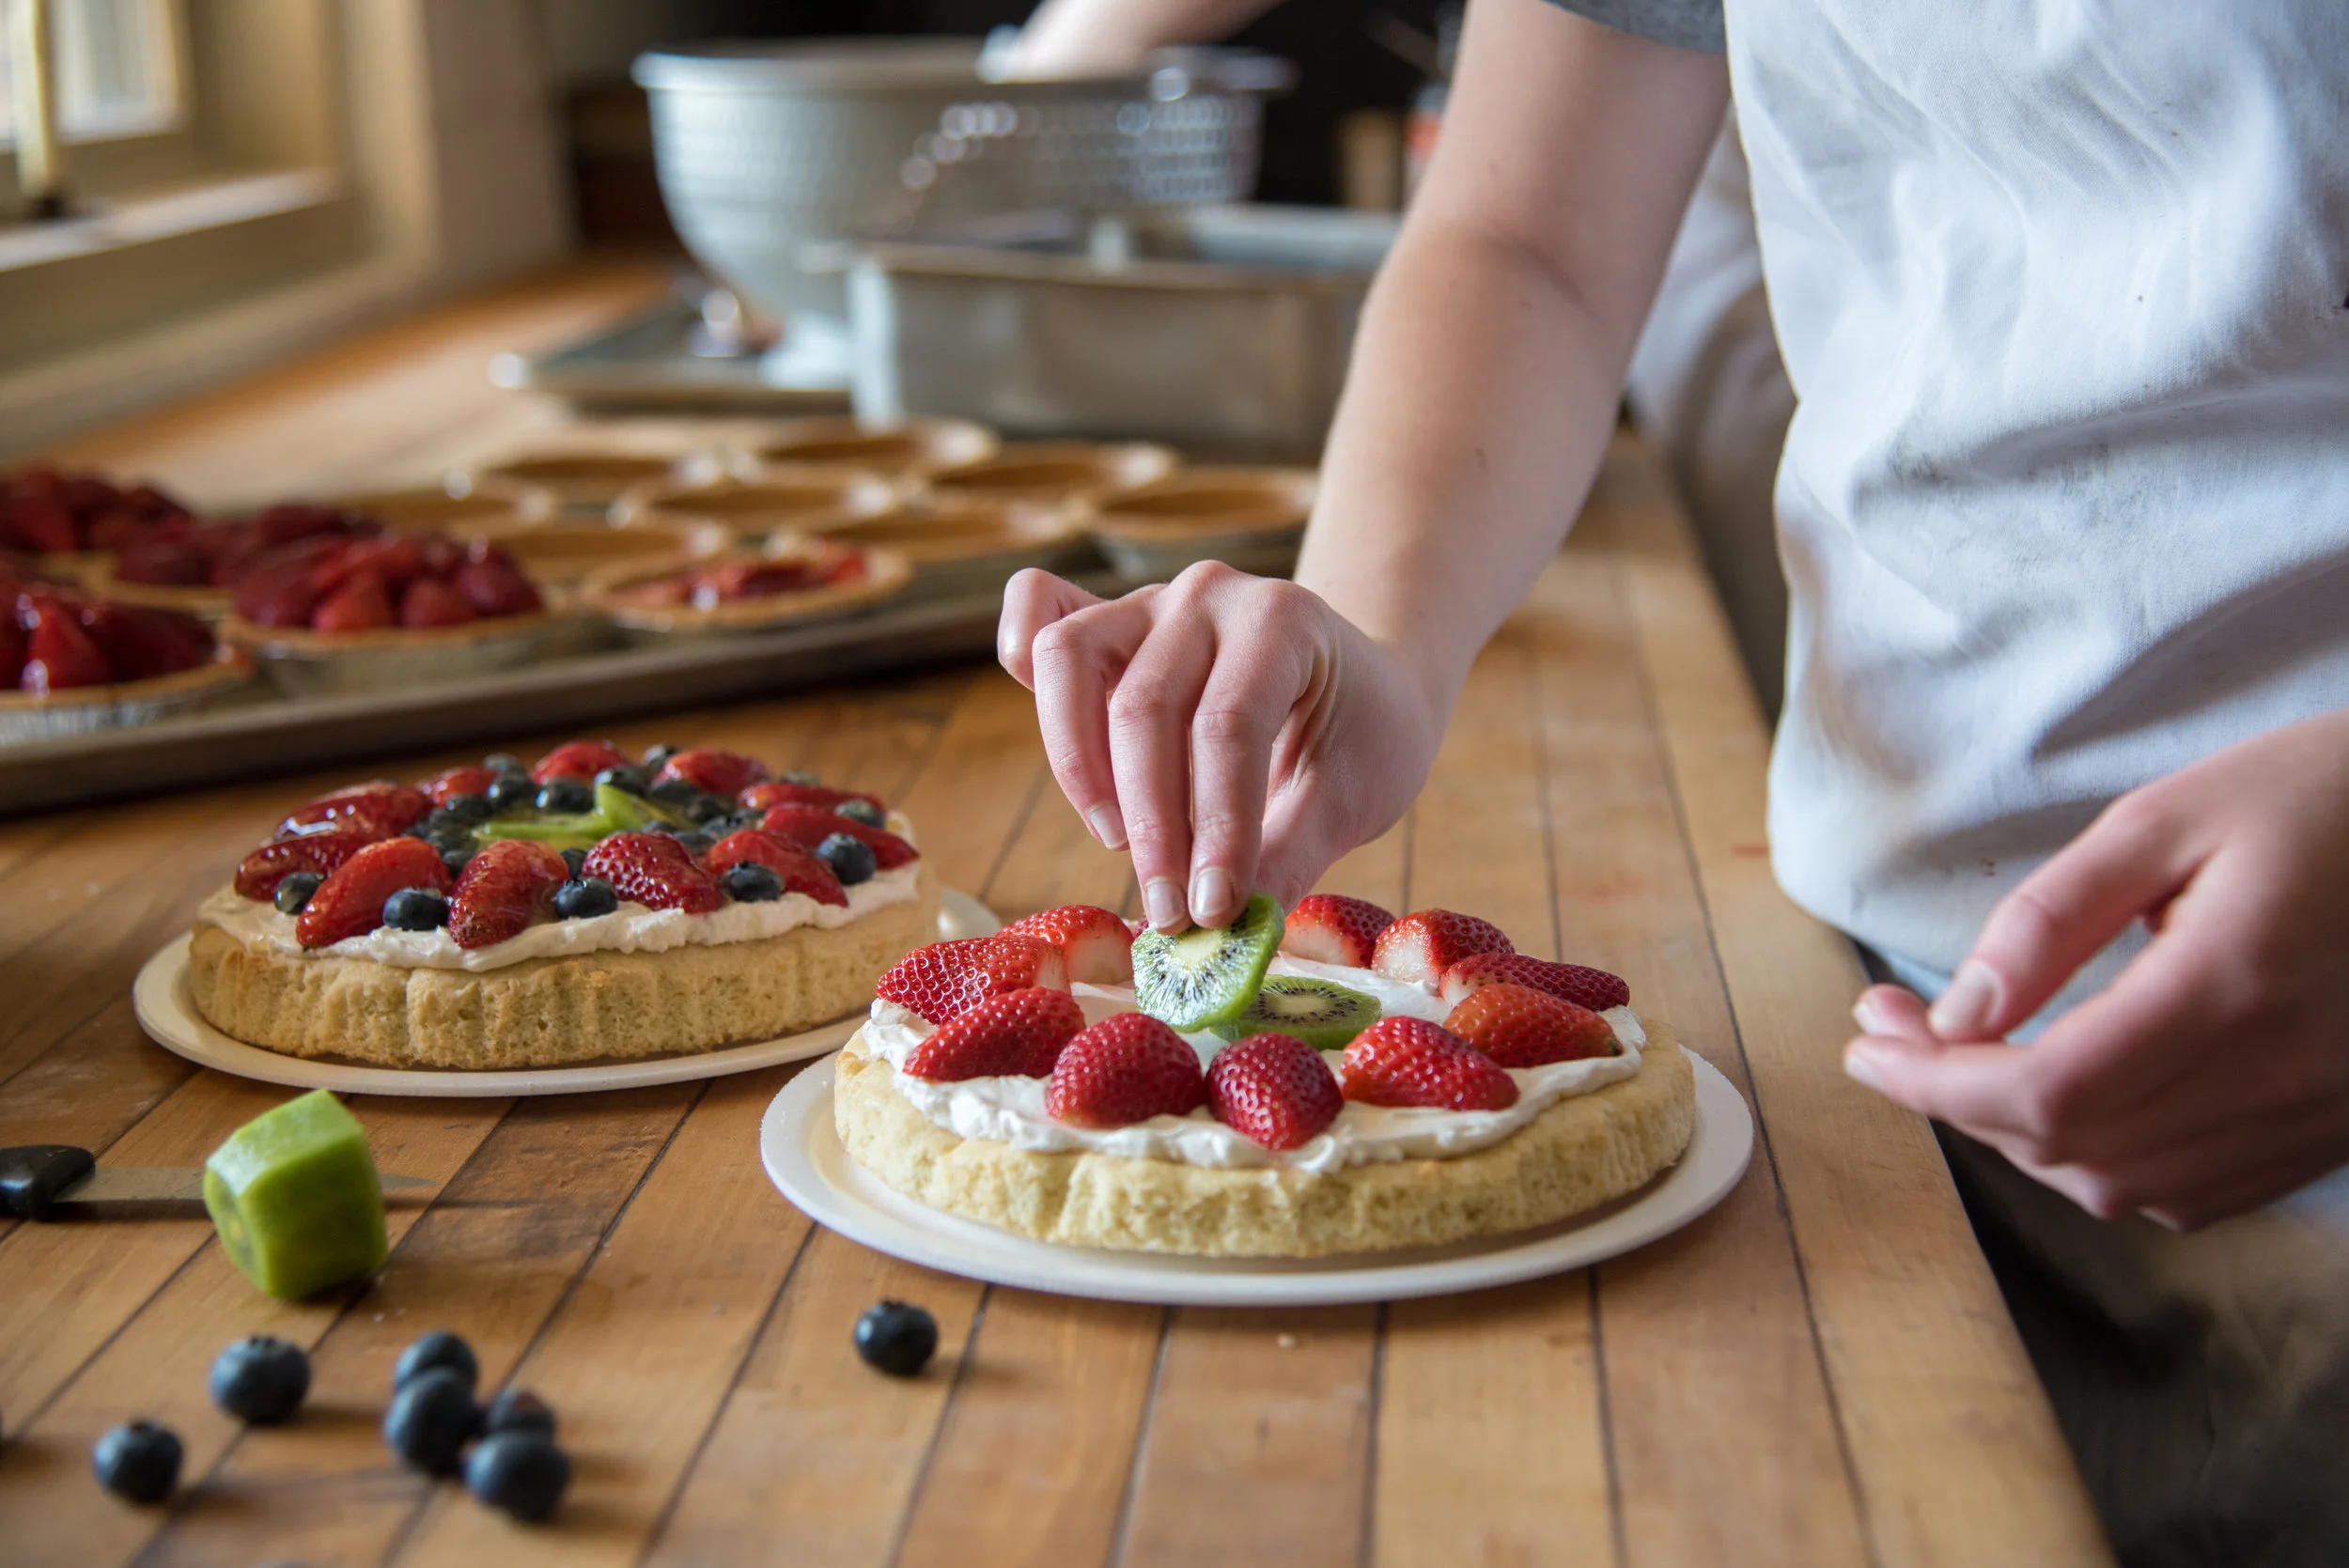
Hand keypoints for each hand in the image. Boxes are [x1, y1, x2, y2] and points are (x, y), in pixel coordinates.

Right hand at [998, 564, 1448, 931]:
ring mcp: (1150, 601)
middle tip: (1170, 913)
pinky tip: (1054, 736)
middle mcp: (1208, 594)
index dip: (1215, 827)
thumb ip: (1289, 856)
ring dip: (1081, 765)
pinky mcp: (1110, 621)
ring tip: (1119, 842)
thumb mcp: (1352, 795)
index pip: (1230, 726)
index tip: (1213, 913)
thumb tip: (1227, 939)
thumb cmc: (1362, 734)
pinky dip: (1022, 656)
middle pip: (1145, 705)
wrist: (1365, 680)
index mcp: (1283, 620)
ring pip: (1069, 657)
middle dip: (1152, 824)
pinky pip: (1039, 609)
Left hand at [1842, 707, 2348, 1228]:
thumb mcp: (2168, 818)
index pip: (2045, 1092)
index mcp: (2229, 989)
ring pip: (2126, 1186)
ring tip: (1962, 1061)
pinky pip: (2194, 1192)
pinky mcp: (2334, 1132)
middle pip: (2073, 1147)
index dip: (1935, 1083)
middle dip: (1956, 1099)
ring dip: (2025, 1138)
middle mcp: (2279, 1078)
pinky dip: (2107, 1161)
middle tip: (1896, 1030)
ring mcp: (2316, 1119)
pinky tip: (2066, 1096)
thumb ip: (2051, 920)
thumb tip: (1958, 1013)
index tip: (1867, 1039)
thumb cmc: (2322, 796)